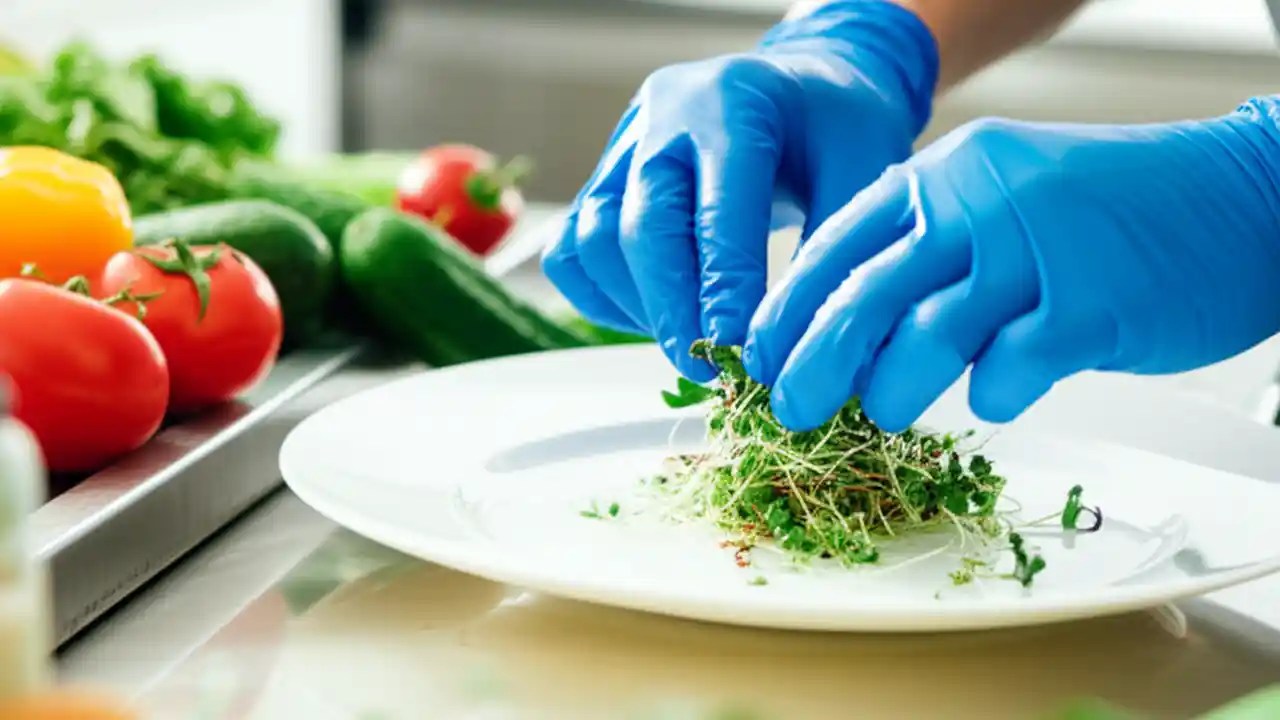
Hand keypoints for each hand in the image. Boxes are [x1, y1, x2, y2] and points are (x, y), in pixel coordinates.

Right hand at [542, 1, 938, 379]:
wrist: (803, 89)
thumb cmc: (840, 129)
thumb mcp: (865, 171)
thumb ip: (834, 249)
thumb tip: (795, 347)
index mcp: (733, 103)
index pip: (717, 207)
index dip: (724, 286)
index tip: (738, 350)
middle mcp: (663, 116)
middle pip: (640, 226)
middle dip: (672, 310)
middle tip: (706, 370)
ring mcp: (622, 146)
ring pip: (594, 241)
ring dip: (637, 308)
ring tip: (690, 346)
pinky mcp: (602, 178)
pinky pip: (574, 250)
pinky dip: (605, 297)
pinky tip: (656, 320)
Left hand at [745, 98, 1279, 431]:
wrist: (1242, 196)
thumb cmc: (1115, 208)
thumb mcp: (1005, 196)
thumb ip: (934, 248)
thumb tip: (856, 328)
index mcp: (946, 176)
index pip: (836, 246)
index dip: (787, 311)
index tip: (759, 360)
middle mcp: (977, 207)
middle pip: (859, 298)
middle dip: (811, 366)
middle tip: (791, 411)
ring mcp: (1032, 255)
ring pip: (920, 344)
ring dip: (892, 392)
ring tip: (888, 412)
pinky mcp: (1086, 311)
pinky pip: (1007, 376)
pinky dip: (994, 397)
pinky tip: (1003, 390)